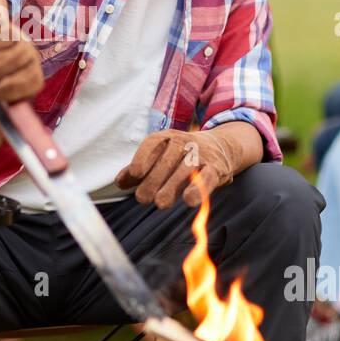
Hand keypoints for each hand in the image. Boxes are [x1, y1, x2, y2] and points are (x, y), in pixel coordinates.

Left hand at [114, 129, 235, 209]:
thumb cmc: (180, 155)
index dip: (142, 158)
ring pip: (185, 170)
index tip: (134, 174)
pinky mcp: (215, 168)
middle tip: (142, 198)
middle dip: (153, 180)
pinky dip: (199, 189)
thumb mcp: (159, 156)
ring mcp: (200, 154)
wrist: (219, 146)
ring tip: (160, 203)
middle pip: (166, 161)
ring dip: (172, 187)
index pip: (152, 144)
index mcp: (166, 137)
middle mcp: (183, 142)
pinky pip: (207, 178)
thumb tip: (120, 182)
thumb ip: (138, 169)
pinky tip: (189, 201)